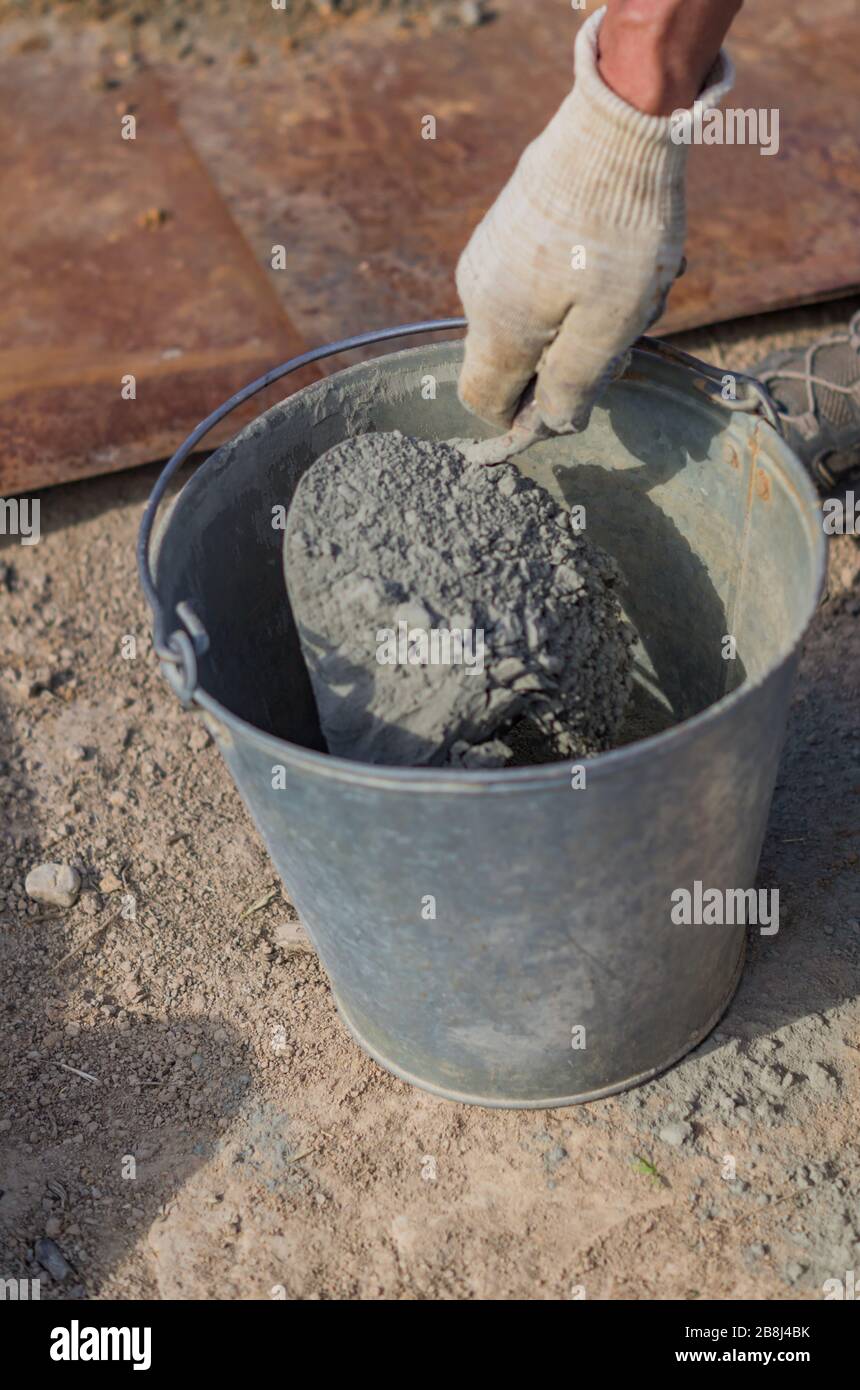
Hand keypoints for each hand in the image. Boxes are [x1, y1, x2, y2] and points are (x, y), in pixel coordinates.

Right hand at [455, 6, 733, 434]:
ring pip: (530, 320)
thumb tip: (552, 425)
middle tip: (623, 334)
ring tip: (632, 286)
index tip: (570, 402)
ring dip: (581, 320)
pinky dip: (578, 283)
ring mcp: (489, 254)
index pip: (483, 402)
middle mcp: (478, 292)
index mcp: (498, 326)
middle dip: (566, 362)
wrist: (619, 122)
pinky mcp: (508, 225)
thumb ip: (574, 385)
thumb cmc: (620, 231)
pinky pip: (536, 279)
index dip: (522, 418)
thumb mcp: (609, 325)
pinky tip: (618, 256)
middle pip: (513, 361)